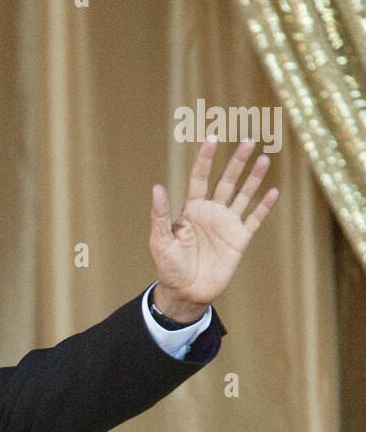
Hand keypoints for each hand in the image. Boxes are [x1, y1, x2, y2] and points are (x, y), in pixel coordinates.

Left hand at [150, 138, 279, 320]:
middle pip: (227, 181)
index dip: (206, 158)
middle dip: (237, 161)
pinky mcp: (239, 240)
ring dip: (253, 178)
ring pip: (243, 195)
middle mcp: (212, 212)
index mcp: (192, 209)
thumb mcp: (160, 241)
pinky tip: (273, 191)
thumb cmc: (169, 267)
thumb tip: (157, 187)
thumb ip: (161, 215)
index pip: (200, 177)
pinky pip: (254, 219)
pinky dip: (264, 206)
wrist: (186, 293)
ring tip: (263, 158)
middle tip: (249, 140)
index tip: (213, 138)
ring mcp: (227, 225)